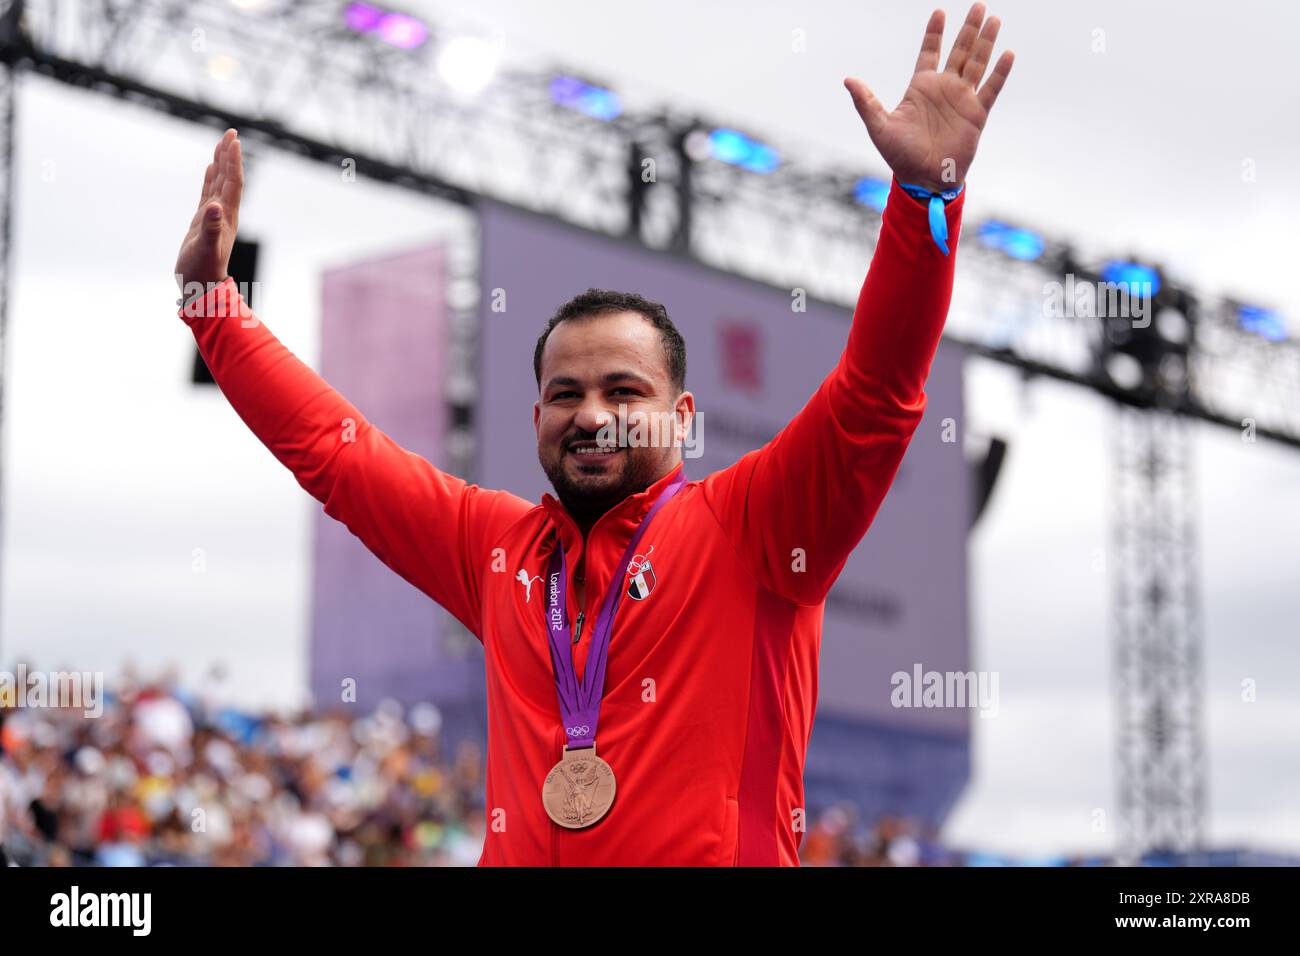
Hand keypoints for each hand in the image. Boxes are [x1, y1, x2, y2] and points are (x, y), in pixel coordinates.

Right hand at [174, 128, 243, 291]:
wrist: (200, 286)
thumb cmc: (202, 271)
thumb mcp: (205, 249)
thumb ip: (210, 228)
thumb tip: (214, 206)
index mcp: (227, 216)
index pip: (233, 183)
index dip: (234, 161)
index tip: (234, 140)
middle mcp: (224, 213)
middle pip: (229, 178)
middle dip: (230, 155)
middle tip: (231, 132)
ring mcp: (215, 215)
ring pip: (219, 182)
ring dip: (222, 163)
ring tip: (222, 143)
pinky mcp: (204, 220)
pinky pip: (208, 192)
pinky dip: (210, 178)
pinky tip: (211, 168)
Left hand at [844, 4, 1012, 192]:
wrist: (923, 179)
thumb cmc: (900, 156)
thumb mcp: (879, 127)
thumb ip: (866, 102)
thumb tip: (848, 80)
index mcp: (920, 87)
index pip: (929, 52)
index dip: (934, 33)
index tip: (939, 12)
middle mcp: (944, 88)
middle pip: (959, 50)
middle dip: (968, 28)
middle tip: (978, 5)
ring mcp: (962, 99)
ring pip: (977, 63)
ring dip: (986, 41)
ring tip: (994, 19)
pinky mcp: (976, 114)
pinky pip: (991, 89)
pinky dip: (1000, 72)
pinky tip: (1008, 53)